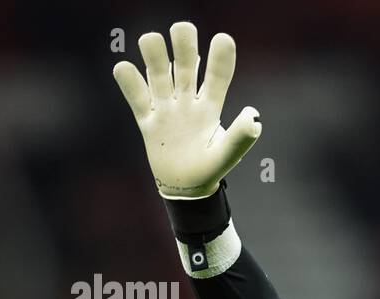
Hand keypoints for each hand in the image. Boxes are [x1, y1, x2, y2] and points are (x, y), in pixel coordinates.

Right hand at [112, 21, 260, 197]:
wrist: (185, 188)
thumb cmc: (209, 169)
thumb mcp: (226, 155)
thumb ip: (240, 137)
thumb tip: (254, 116)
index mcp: (211, 107)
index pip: (217, 77)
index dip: (220, 58)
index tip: (224, 39)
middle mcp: (188, 100)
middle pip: (185, 64)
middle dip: (183, 44)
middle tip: (182, 29)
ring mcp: (167, 107)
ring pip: (158, 72)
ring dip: (154, 54)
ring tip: (151, 42)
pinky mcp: (148, 119)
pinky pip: (136, 96)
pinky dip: (128, 81)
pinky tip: (125, 69)